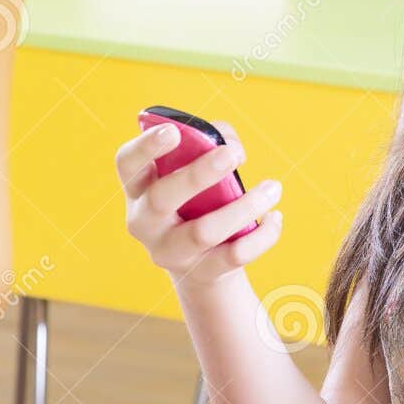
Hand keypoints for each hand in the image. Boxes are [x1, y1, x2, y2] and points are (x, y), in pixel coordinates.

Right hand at [116, 116, 283, 286]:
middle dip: (197, 175)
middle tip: (232, 155)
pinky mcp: (201, 273)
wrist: (201, 262)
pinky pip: (234, 255)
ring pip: (204, 231)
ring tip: (273, 187)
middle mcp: (145, 222)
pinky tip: (275, 217)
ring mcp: (170, 251)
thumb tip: (232, 148)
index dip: (146, 146)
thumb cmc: (198, 201)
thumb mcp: (196, 171)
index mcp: (139, 188)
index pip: (127, 163)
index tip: (173, 131)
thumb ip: (211, 144)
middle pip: (162, 198)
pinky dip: (262, 235)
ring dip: (244, 206)